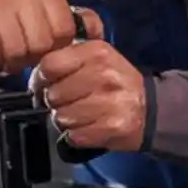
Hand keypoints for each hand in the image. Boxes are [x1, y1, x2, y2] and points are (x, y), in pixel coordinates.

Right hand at [0, 0, 103, 73]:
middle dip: (29, 56)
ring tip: (3, 52)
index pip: (63, 30)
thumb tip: (95, 31)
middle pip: (40, 43)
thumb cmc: (6, 20)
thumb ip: (71, 22)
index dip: (52, 48)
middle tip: (18, 52)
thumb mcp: (42, 16)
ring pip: (16, 48)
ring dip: (8, 59)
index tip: (39, 48)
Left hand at [29, 41, 146, 151]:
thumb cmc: (117, 83)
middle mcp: (103, 75)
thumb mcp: (98, 58)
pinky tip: (89, 127)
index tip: (42, 86)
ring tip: (81, 115)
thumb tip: (36, 75)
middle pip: (53, 94)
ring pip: (61, 117)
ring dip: (66, 120)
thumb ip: (68, 58)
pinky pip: (74, 135)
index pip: (50, 65)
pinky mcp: (111, 127)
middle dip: (55, 102)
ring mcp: (109, 102)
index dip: (39, 79)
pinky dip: (76, 135)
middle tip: (69, 102)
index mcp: (97, 52)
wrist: (152, 109)